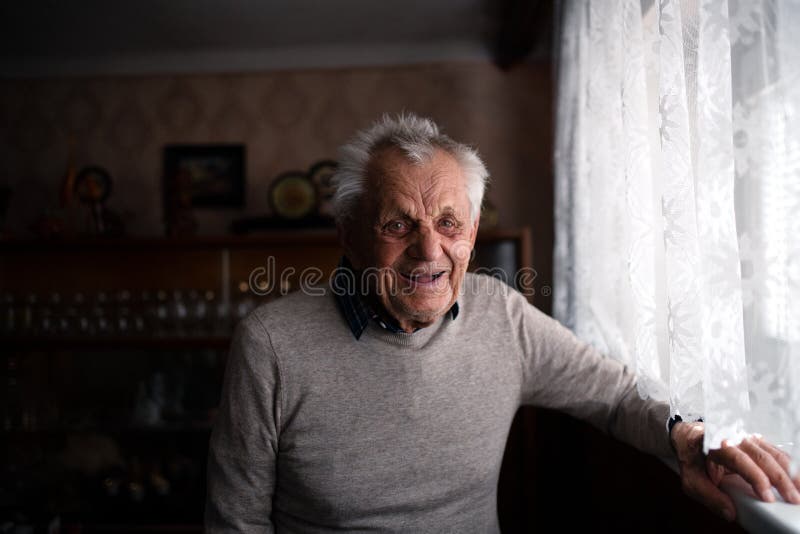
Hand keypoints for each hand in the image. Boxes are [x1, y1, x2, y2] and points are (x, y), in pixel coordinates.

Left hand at [670, 420, 799, 521]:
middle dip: (781, 480)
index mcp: (717, 445)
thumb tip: (730, 513)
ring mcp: (748, 439)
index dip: (757, 479)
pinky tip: (797, 480)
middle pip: (763, 457)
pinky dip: (790, 467)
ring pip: (774, 454)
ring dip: (791, 473)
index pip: (741, 461)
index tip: (767, 497)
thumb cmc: (692, 459)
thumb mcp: (692, 480)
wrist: (690, 438)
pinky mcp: (758, 443)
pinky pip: (777, 453)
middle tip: (793, 500)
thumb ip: (709, 496)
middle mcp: (735, 438)